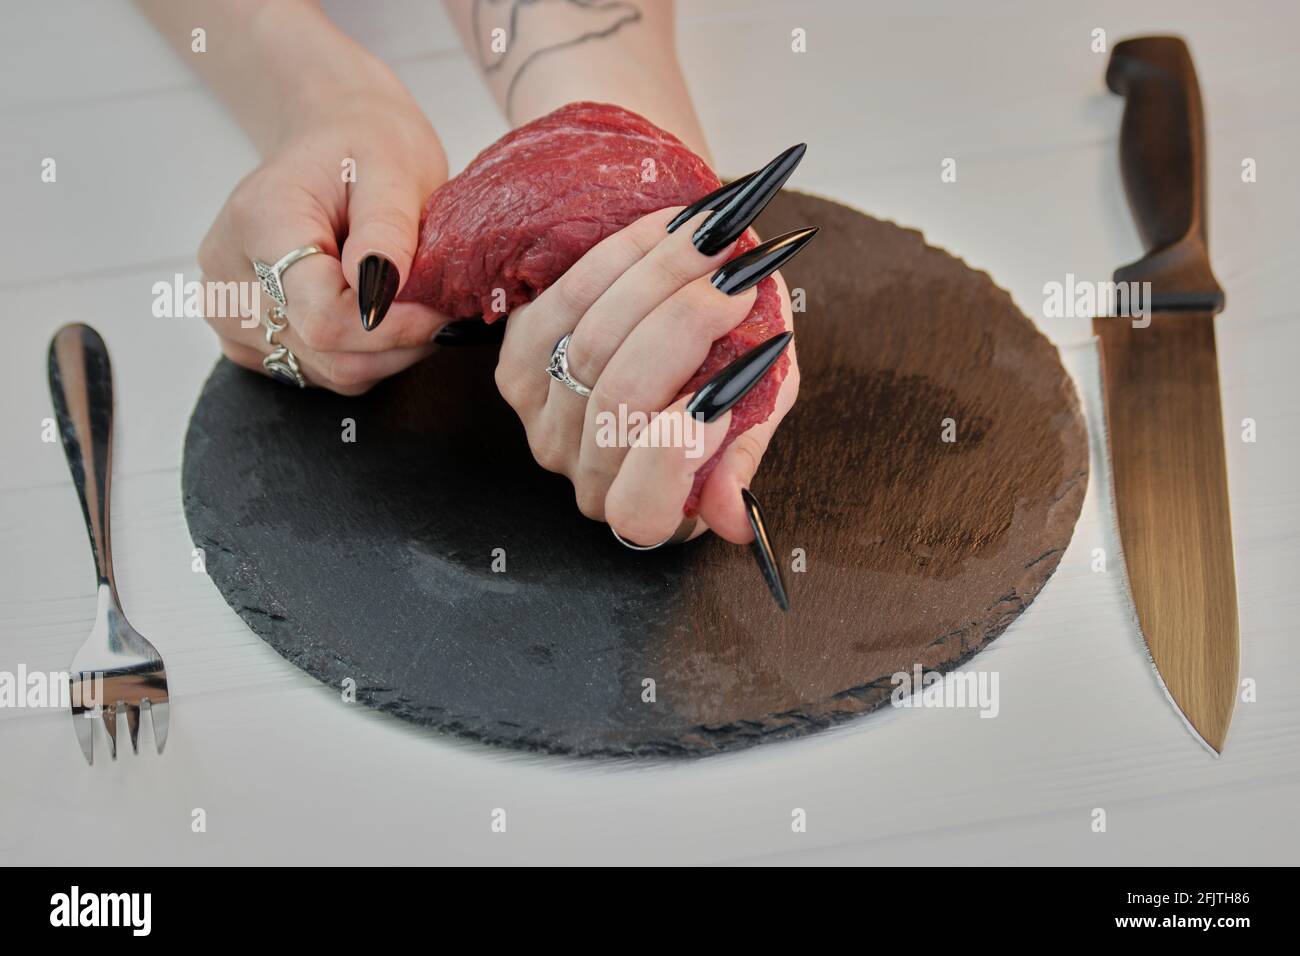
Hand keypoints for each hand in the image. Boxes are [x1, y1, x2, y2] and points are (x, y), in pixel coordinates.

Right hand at [197, 82, 451, 393]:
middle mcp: (227, 277)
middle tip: (438, 302)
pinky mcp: (250, 341)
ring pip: (332, 372)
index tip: (441, 305)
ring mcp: (231, 315)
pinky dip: (367, 355)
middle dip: (400, 339)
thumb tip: (379, 296)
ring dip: (389, 350)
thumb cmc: (366, 147)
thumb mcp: (392, 168)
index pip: (324, 316)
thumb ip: (386, 232)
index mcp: (257, 223)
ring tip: (410, 300)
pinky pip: (324, 374)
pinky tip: (380, 312)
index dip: (395, 324)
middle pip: (328, 351)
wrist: (335, 143)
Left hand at [495, 207, 803, 544]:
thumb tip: (733, 516)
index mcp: (645, 509)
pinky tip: (666, 227)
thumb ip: (744, 455)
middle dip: (683, 324)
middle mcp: (584, 474)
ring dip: (658, 276)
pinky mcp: (517, 360)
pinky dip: (620, 257)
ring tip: (712, 237)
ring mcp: (542, 420)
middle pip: (619, 398)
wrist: (687, 315)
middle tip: (736, 277)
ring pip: (592, 342)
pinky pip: (564, 302)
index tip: (718, 400)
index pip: (640, 506)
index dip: (671, 455)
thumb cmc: (730, 375)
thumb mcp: (759, 411)